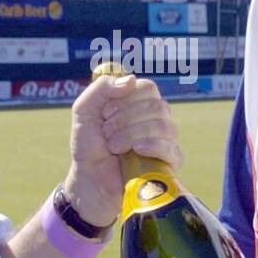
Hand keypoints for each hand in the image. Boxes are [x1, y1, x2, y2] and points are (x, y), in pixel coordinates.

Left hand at [62, 74, 181, 228]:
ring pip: (165, 126)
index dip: (127, 99)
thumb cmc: (88, 144)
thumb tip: (131, 80)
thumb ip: (101, 88)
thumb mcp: (84, 110)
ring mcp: (165, 140)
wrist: (89, 177)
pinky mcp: (168, 162)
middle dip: (126, 119)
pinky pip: (173, 149)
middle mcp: (156, 118)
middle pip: (157, 106)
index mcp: (139, 102)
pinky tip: (137, 150)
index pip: (148, 88)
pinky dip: (154, 146)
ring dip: (133, 134)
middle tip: (106, 133)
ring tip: (113, 146)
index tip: (106, 113)